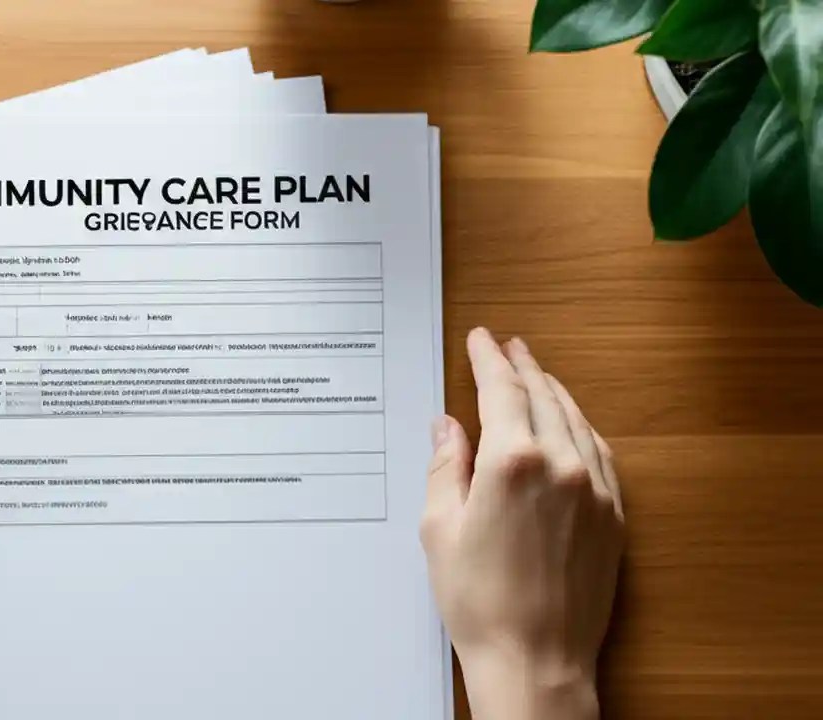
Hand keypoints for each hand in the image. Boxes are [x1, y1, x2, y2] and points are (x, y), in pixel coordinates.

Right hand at [420, 329, 624, 719]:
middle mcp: (561, 465)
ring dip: (554, 391)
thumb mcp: (439, 528)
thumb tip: (447, 427)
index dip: (489, 359)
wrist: (536, 659)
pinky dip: (582, 427)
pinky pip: (600, 452)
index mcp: (511, 462)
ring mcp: (595, 489)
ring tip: (537, 375)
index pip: (501, 390)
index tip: (482, 339)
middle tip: (510, 346)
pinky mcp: (613, 515)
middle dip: (523, 367)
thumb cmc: (479, 601)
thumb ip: (445, 467)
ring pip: (575, 419)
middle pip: (542, 396)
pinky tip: (571, 424)